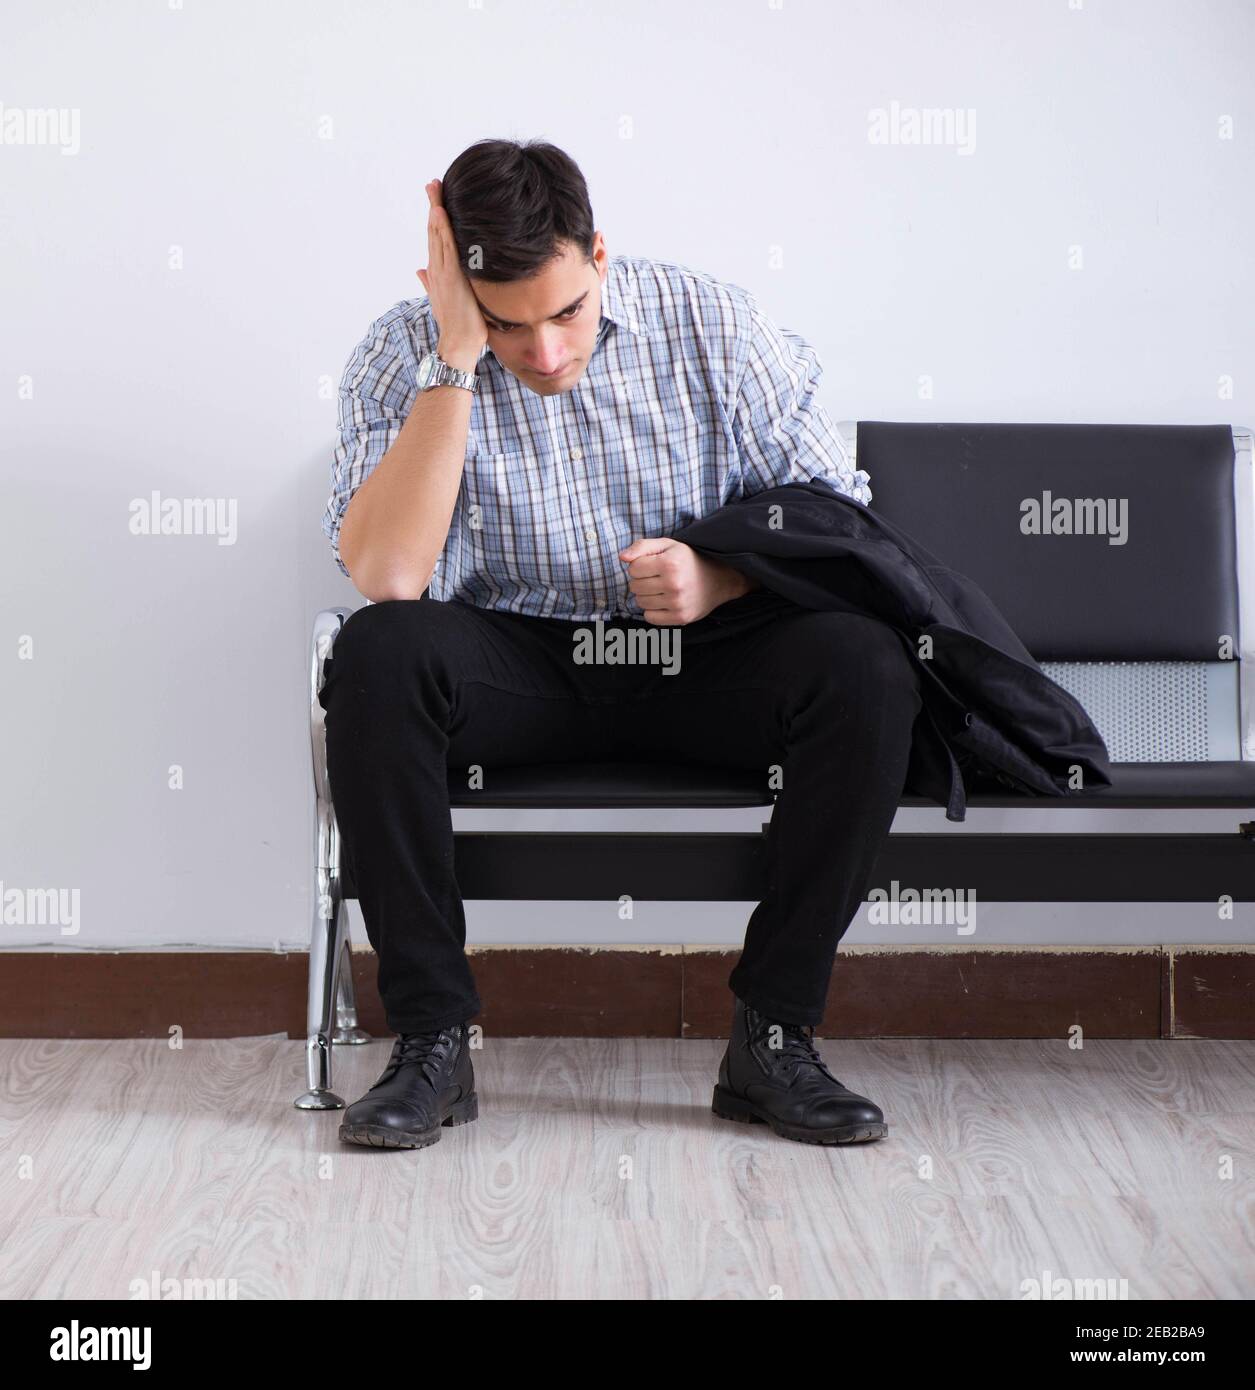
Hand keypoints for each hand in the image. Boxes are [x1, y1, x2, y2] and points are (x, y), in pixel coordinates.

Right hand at [416, 178, 487, 366]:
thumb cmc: (456, 325)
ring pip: (437, 235)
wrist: (458, 343)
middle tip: (432, 183)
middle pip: (433, 231)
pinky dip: (442, 228)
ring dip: (436, 210)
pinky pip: (445, 247)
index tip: (435, 199)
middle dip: (433, 206)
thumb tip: (419, 270)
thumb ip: (431, 283)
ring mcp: (442, 272)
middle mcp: (436, 269)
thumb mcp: (444, 299)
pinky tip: (440, 212)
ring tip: (435, 189)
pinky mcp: (450, 277)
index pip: (435, 240)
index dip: (434, 218)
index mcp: (436, 273)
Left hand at [619, 537, 755, 624]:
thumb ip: (642, 547)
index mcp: (670, 563)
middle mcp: (674, 584)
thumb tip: (622, 558)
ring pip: (640, 602)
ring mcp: (677, 603)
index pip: (633, 568)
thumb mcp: (667, 545)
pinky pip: (649, 618)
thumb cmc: (688, 560)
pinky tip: (664, 601)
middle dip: (642, 580)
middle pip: (634, 586)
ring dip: (646, 596)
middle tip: (658, 577)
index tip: (653, 565)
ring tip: (662, 589)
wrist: (719, 578)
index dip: (640, 565)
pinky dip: (652, 610)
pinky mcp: (680, 618)